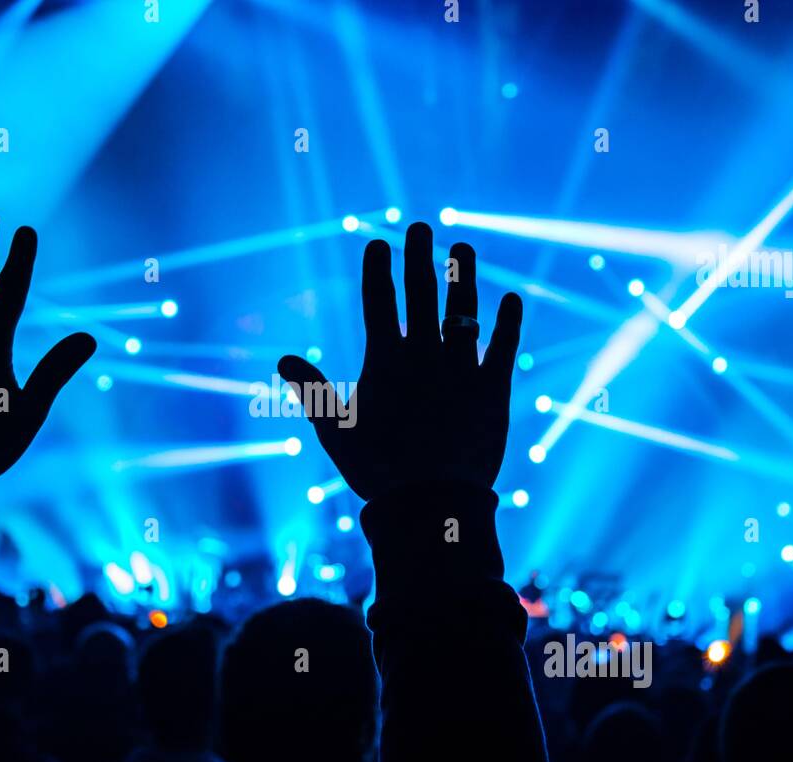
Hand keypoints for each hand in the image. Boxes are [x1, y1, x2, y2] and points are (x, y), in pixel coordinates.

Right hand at [278, 222, 521, 501]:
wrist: (432, 504)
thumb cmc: (377, 469)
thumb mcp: (335, 430)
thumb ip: (310, 390)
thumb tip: (281, 359)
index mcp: (386, 360)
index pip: (380, 302)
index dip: (378, 270)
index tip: (379, 243)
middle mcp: (425, 354)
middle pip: (422, 294)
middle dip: (420, 256)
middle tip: (421, 227)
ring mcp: (462, 369)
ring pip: (464, 311)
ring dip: (464, 277)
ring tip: (463, 248)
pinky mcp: (494, 390)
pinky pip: (504, 347)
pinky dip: (508, 322)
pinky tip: (511, 298)